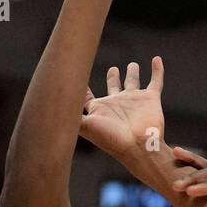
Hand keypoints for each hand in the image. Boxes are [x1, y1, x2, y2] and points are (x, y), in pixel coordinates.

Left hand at [79, 57, 168, 179]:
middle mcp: (117, 104)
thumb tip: (48, 106)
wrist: (138, 146)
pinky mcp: (151, 99)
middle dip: (113, 78)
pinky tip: (157, 59)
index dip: (81, 88)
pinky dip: (157, 71)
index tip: (74, 74)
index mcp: (100, 109)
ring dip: (133, 73)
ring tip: (132, 64)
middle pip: (114, 87)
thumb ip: (69, 116)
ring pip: (134, 82)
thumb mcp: (85, 126)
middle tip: (112, 69)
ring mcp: (135, 101)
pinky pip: (156, 81)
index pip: (88, 97)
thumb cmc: (111, 139)